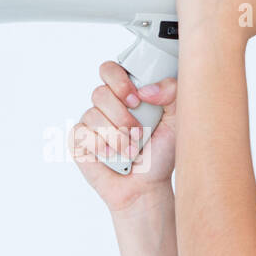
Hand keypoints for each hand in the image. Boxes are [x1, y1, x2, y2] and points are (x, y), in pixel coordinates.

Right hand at [69, 60, 178, 213]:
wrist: (147, 186)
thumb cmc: (160, 154)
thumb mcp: (177, 119)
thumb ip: (172, 92)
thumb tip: (146, 89)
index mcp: (125, 94)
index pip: (110, 70)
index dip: (119, 82)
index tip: (136, 100)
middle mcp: (105, 105)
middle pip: (100, 93)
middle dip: (122, 117)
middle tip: (138, 132)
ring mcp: (90, 123)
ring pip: (92, 115)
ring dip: (116, 137)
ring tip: (131, 151)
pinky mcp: (78, 141)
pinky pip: (81, 133)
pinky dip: (101, 147)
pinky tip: (112, 156)